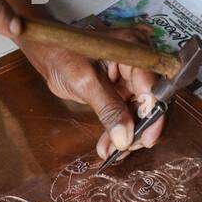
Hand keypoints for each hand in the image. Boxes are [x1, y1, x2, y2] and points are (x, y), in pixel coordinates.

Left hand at [20, 26, 166, 159]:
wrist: (48, 53)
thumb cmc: (63, 54)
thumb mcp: (85, 82)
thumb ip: (108, 108)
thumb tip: (125, 138)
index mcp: (135, 49)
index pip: (153, 86)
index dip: (153, 115)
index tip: (145, 139)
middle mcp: (139, 61)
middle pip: (150, 101)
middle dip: (138, 128)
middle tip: (125, 149)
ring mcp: (131, 76)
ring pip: (139, 111)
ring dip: (127, 133)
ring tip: (110, 152)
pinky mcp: (123, 87)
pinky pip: (127, 112)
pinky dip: (118, 129)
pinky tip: (108, 146)